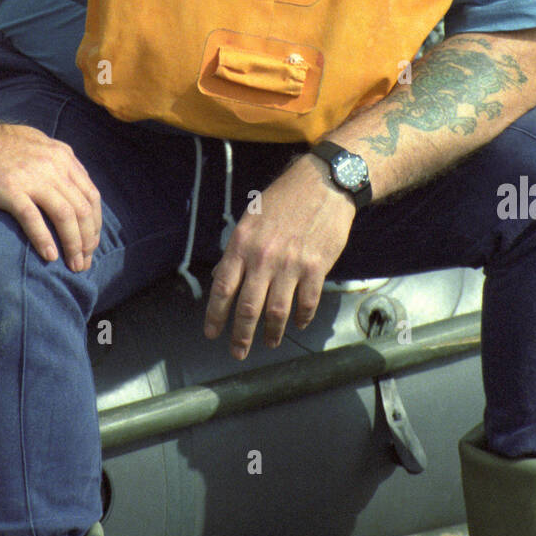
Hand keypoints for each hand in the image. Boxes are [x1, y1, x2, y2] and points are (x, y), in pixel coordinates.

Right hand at [0, 119, 101, 270]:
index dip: (95, 224)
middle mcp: (53, 165)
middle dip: (87, 240)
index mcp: (63, 156)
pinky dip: (44, 239)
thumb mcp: (38, 145)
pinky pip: (33, 218)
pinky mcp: (9, 188)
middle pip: (83, 209)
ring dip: (73, 244)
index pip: (91, 196)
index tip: (91, 244)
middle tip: (84, 263)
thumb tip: (72, 189)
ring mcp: (32, 176)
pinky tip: (49, 256)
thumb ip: (57, 164)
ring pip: (65, 215)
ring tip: (73, 265)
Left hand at [203, 154, 354, 359]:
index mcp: (242, 244)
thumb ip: (236, 250)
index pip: (222, 289)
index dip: (215, 315)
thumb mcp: (251, 219)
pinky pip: (307, 302)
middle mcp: (263, 257)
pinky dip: (302, 317)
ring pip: (277, 311)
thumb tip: (221, 278)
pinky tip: (298, 323)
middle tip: (237, 351)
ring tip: (269, 342)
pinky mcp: (316, 267)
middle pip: (248, 307)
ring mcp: (291, 264)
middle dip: (240, 335)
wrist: (323, 184)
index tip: (212, 333)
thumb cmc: (284, 199)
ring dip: (272, 332)